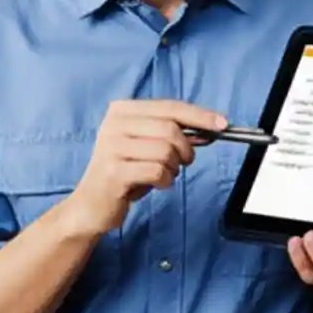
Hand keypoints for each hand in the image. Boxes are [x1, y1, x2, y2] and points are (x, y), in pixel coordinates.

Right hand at [69, 99, 226, 237]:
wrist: (90, 206)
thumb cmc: (124, 173)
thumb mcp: (147, 146)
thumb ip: (173, 133)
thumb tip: (210, 125)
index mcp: (122, 110)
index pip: (170, 107)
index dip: (200, 115)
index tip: (222, 124)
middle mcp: (114, 124)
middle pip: (170, 128)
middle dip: (186, 148)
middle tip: (184, 162)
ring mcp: (111, 148)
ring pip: (166, 151)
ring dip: (174, 167)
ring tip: (163, 174)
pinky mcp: (113, 172)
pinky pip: (157, 171)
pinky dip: (165, 180)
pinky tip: (156, 183)